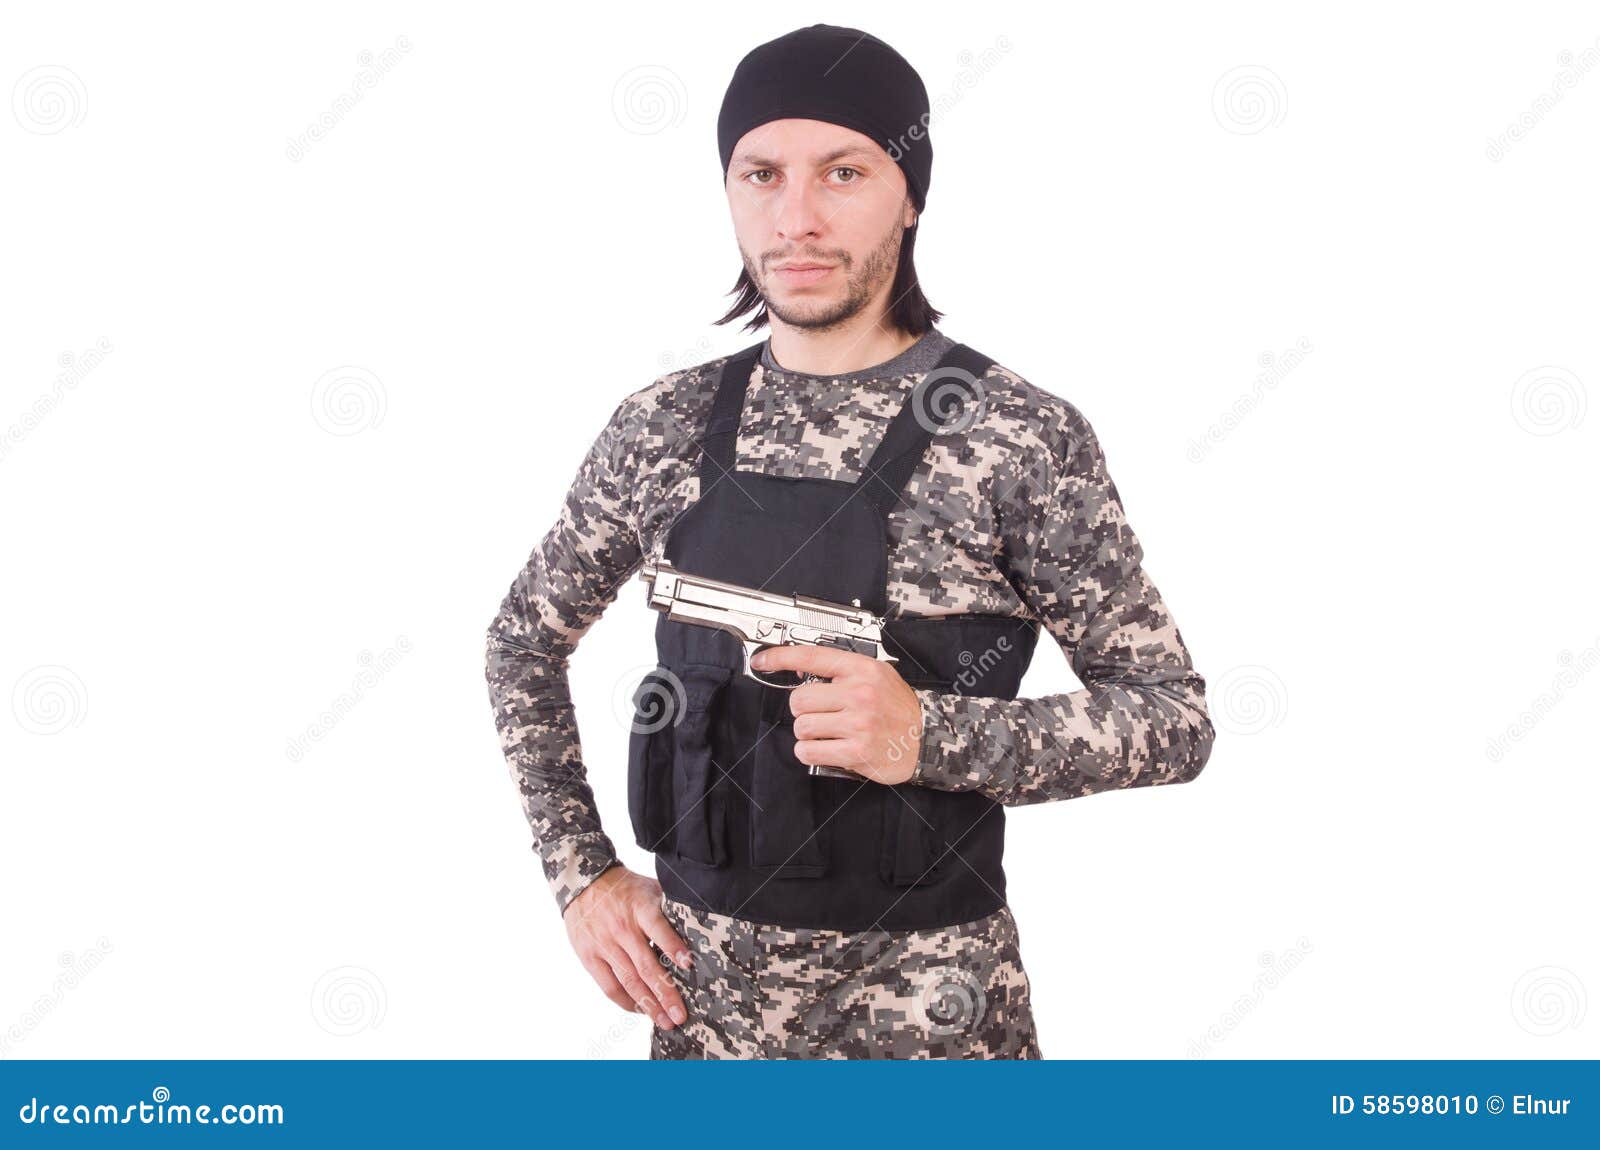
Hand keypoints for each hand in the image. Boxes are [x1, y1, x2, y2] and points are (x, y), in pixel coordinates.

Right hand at [562, 865, 691, 1030]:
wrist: (583, 883)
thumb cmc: (625, 888)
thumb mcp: (649, 888)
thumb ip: (669, 907)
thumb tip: (701, 923)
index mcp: (639, 908)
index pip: (658, 928)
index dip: (673, 946)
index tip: (689, 964)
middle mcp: (622, 928)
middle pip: (645, 965)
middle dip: (665, 993)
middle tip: (680, 1015)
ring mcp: (604, 945)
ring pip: (628, 981)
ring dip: (648, 1004)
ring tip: (665, 1021)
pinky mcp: (590, 957)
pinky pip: (609, 986)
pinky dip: (626, 1002)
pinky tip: (641, 1010)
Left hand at [749, 644, 922, 784]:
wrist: (926, 738)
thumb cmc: (898, 708)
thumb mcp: (876, 675)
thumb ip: (842, 672)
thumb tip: (800, 671)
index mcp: (862, 670)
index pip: (811, 656)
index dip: (780, 658)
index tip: (762, 661)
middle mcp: (859, 694)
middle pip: (799, 699)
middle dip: (804, 710)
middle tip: (822, 714)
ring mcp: (858, 723)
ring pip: (801, 727)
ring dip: (808, 733)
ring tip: (828, 733)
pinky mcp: (856, 751)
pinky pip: (809, 751)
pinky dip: (810, 752)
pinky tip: (826, 748)